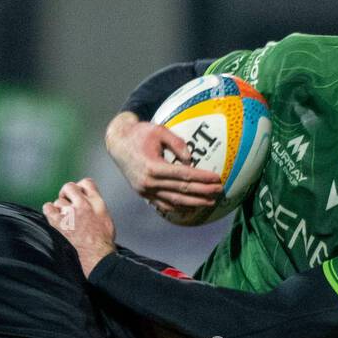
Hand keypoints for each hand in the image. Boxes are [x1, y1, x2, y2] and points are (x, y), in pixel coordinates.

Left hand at [43, 178, 117, 277]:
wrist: (97, 254)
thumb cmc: (103, 238)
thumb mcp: (106, 215)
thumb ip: (96, 202)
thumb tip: (86, 196)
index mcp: (96, 201)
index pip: (86, 182)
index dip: (81, 187)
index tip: (78, 194)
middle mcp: (83, 205)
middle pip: (69, 187)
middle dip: (67, 193)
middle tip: (68, 202)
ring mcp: (70, 214)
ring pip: (59, 201)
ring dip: (60, 207)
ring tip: (65, 216)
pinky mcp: (61, 224)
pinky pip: (48, 209)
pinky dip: (49, 210)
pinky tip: (53, 214)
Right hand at [105, 112, 223, 215]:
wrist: (118, 143)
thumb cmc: (140, 134)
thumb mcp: (159, 131)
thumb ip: (177, 143)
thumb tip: (190, 160)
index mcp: (153, 167)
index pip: (184, 175)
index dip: (202, 178)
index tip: (216, 179)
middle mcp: (149, 182)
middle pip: (181, 190)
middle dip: (202, 192)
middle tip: (219, 192)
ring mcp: (145, 191)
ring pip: (173, 201)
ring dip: (193, 203)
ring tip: (210, 202)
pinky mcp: (143, 194)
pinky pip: (163, 204)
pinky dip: (178, 207)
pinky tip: (190, 207)